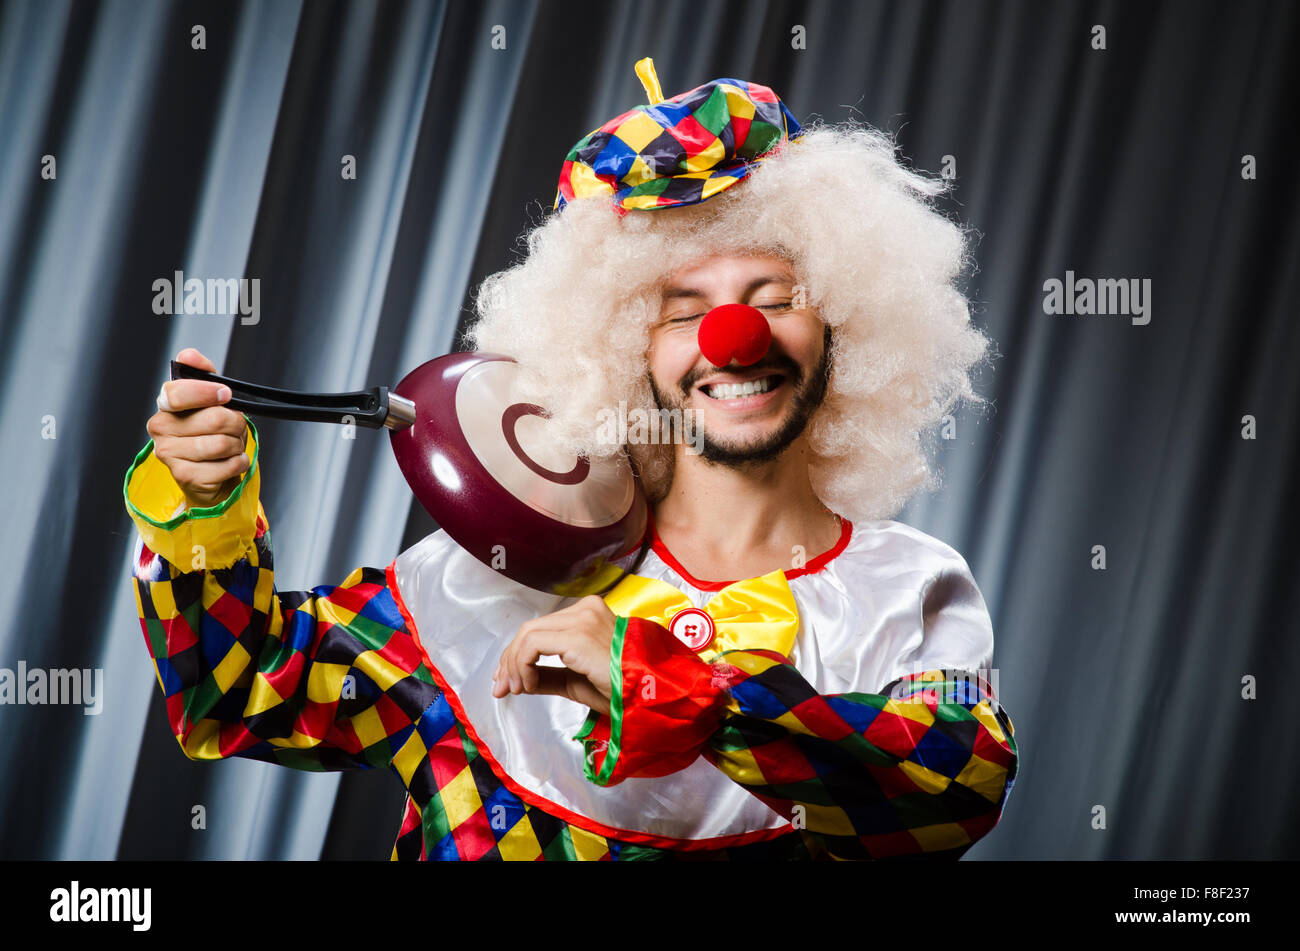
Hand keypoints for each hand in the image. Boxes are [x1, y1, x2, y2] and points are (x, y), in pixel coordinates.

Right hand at [146, 348, 248, 508]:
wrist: (208, 473)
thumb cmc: (209, 433)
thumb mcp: (209, 399)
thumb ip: (202, 374)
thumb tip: (188, 355)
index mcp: (165, 406)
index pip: (178, 393)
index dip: (206, 393)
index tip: (225, 395)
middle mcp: (160, 429)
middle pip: (214, 419)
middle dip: (236, 423)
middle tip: (234, 428)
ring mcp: (169, 455)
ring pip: (222, 444)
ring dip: (238, 444)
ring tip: (231, 445)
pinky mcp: (185, 477)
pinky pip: (228, 466)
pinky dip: (239, 463)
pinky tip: (230, 462)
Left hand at [492, 596, 616, 715]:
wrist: (649, 695)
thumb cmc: (623, 689)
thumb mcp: (576, 681)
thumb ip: (548, 676)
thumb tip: (518, 679)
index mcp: (589, 614)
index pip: (541, 628)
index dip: (516, 654)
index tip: (508, 680)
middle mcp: (585, 609)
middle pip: (530, 628)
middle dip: (509, 660)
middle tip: (503, 688)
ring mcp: (582, 618)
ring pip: (527, 634)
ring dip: (514, 664)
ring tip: (518, 688)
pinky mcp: (578, 634)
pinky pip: (532, 644)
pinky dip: (522, 665)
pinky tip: (529, 684)